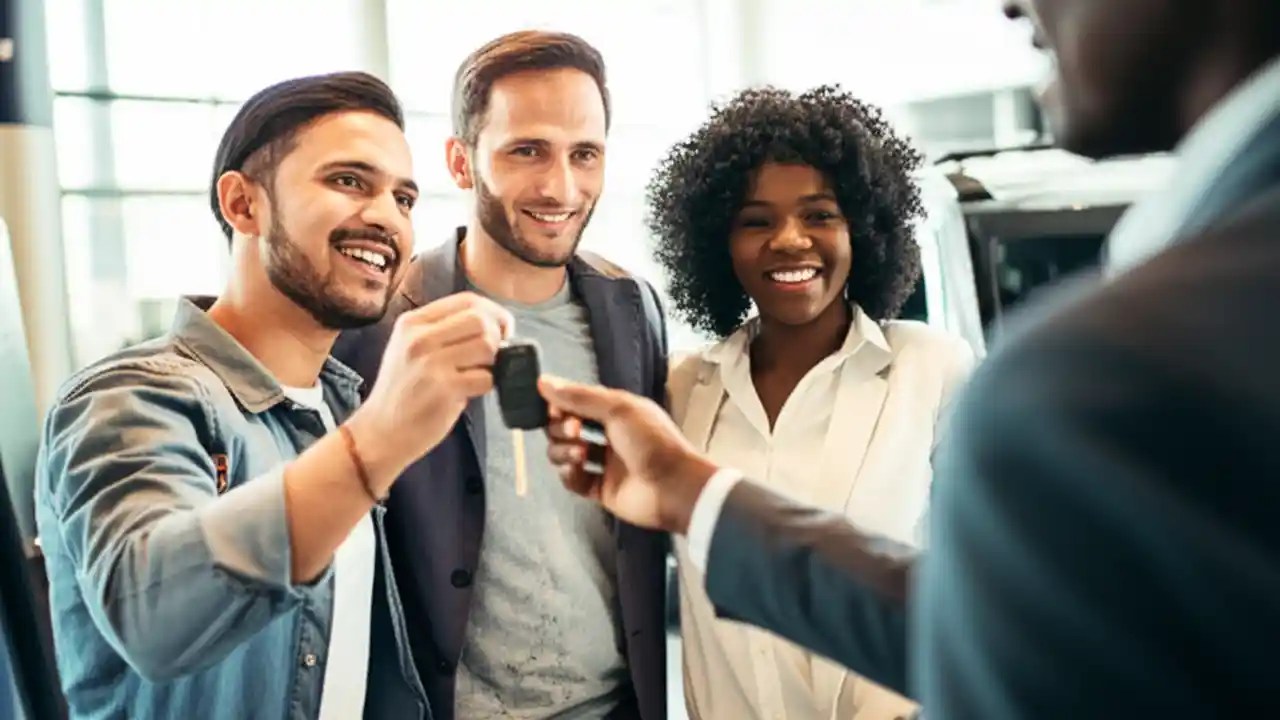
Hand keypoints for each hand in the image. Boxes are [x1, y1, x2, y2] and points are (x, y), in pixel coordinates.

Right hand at [348, 292, 512, 488]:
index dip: (494, 312)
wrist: (381, 431)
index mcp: (412, 322)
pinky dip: (487, 385)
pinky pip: (485, 378)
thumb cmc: (403, 391)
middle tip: (494, 355)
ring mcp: (430, 363)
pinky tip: (471, 391)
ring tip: (478, 373)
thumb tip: (493, 323)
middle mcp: (419, 338)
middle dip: (498, 336)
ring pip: (487, 346)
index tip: (502, 328)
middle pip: (481, 320)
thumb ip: (443, 330)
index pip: (467, 300)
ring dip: (493, 362)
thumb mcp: (410, 348)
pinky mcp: (443, 389)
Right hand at [538, 375, 719, 533]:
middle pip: (566, 428)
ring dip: (563, 451)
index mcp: (617, 412)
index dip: (561, 405)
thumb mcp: (617, 409)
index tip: (554, 407)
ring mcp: (605, 464)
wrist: (673, 487)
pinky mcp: (601, 490)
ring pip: (565, 454)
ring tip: (580, 454)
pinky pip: (574, 480)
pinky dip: (569, 474)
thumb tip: (543, 381)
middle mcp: (609, 436)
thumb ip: (579, 396)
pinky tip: (576, 470)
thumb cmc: (651, 441)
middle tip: (574, 431)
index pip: (577, 404)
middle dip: (561, 428)